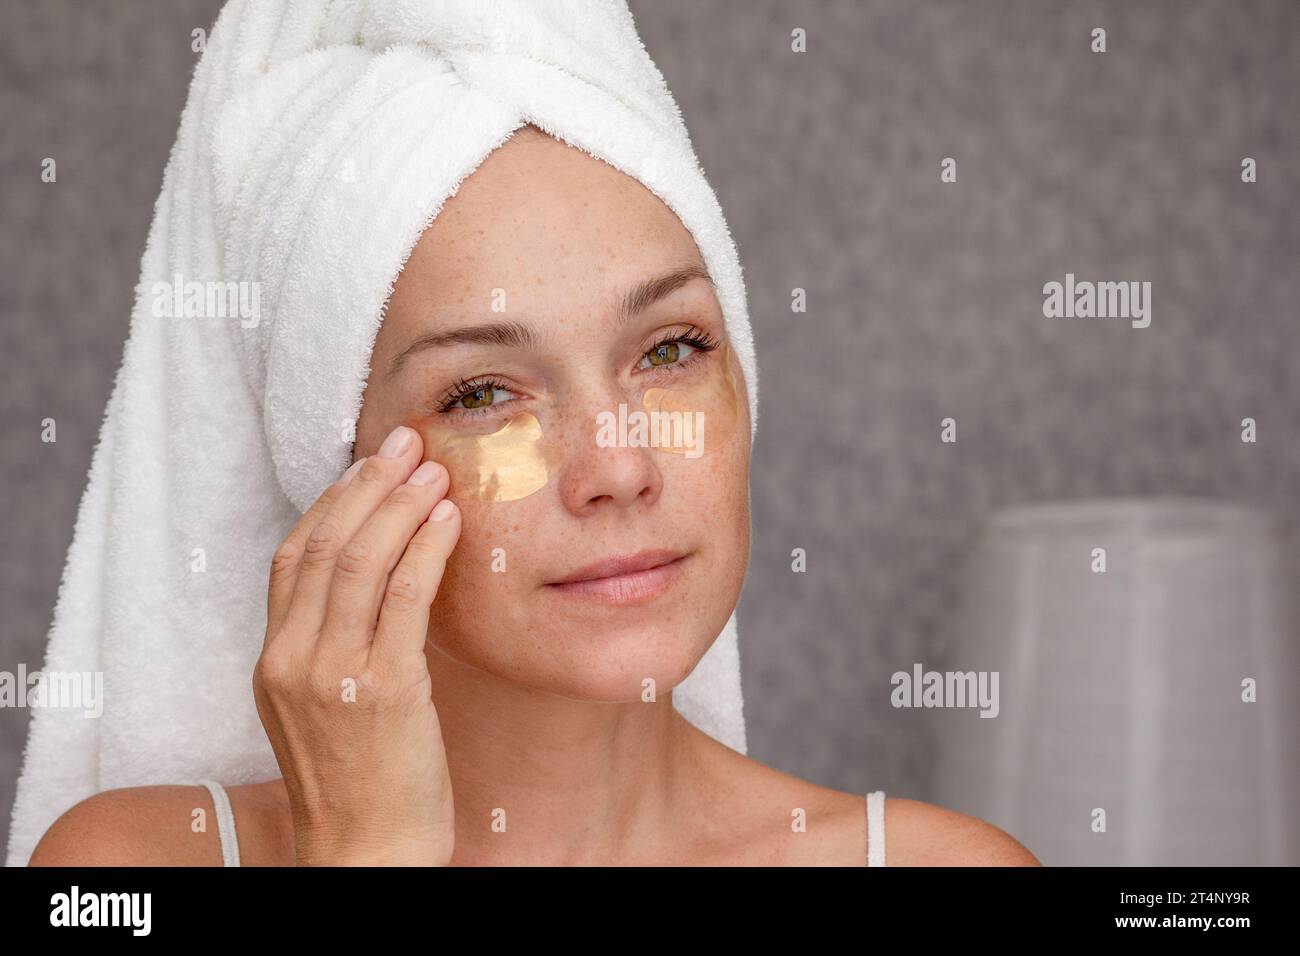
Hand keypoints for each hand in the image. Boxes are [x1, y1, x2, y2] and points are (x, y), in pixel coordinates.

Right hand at [254, 425, 461, 865]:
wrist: (363, 854)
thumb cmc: (356, 780)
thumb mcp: (320, 706)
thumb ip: (330, 644)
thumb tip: (371, 577)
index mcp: (272, 658)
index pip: (292, 555)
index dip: (333, 500)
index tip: (370, 463)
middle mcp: (291, 658)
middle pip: (324, 543)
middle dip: (369, 483)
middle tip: (407, 442)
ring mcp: (332, 674)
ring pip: (360, 560)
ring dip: (401, 504)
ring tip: (435, 469)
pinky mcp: (382, 691)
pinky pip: (404, 599)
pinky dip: (427, 550)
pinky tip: (450, 521)